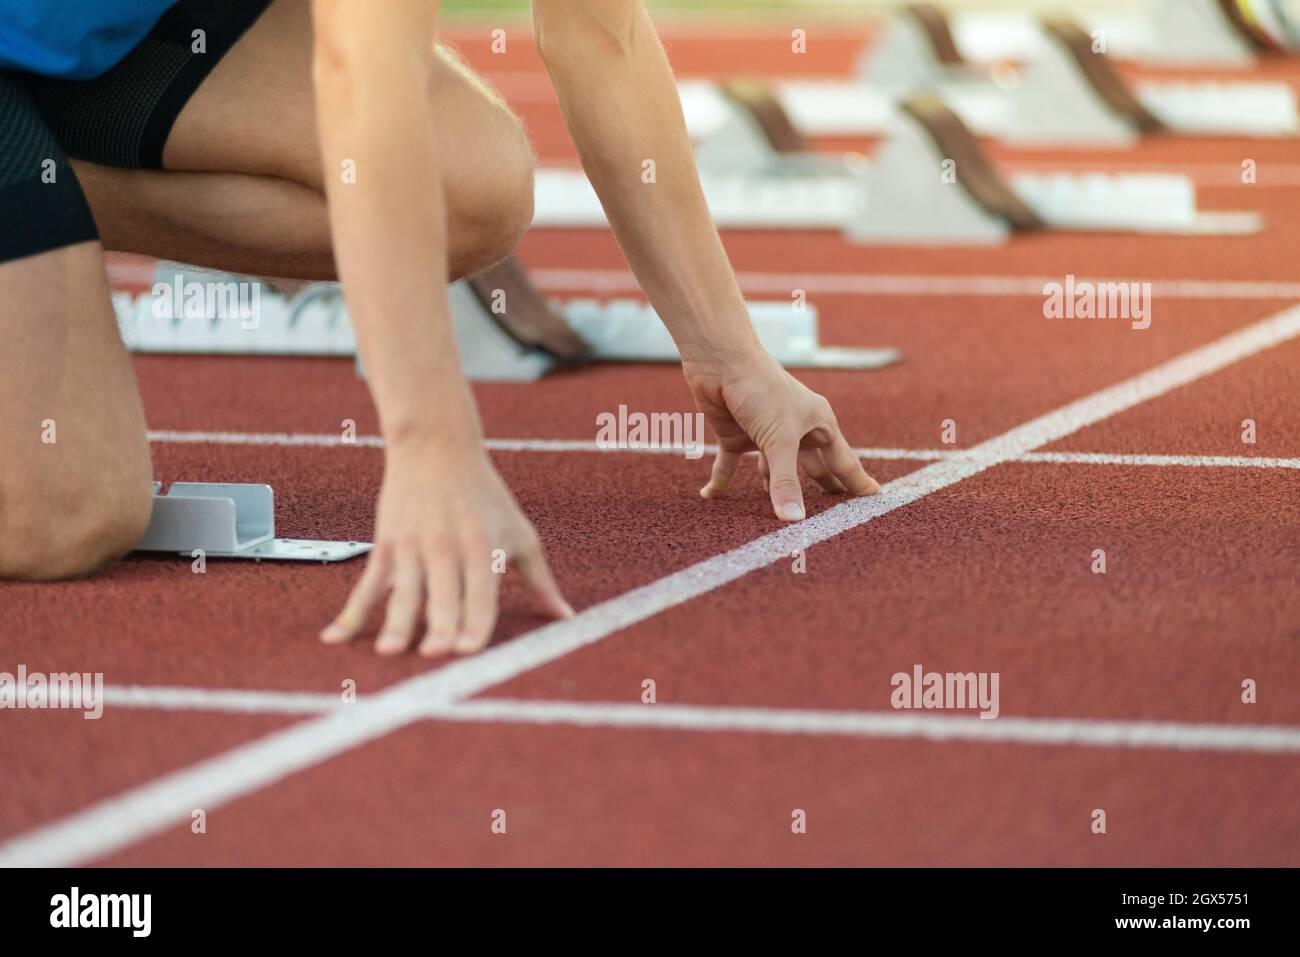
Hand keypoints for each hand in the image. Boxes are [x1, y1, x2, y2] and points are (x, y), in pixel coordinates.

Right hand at [320, 442, 572, 656]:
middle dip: (438, 625)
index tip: (468, 649)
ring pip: (403, 593)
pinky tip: (335, 638)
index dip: (475, 621)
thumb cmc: (487, 497)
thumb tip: (565, 617)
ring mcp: (413, 549)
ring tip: (389, 652)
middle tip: (433, 655)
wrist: (437, 448)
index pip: (481, 593)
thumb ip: (541, 580)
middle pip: (443, 595)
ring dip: (395, 623)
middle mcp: (448, 550)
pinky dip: (351, 613)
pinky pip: (368, 586)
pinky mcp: (387, 547)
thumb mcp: (521, 534)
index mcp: (484, 549)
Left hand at [684, 345, 879, 520]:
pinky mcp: (736, 435)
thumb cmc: (762, 389)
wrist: (722, 360)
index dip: (858, 481)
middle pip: (812, 467)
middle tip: (833, 515)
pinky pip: (729, 464)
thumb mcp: (780, 439)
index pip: (844, 461)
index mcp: (818, 424)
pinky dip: (721, 480)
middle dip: (822, 488)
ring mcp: (764, 433)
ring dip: (773, 489)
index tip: (873, 497)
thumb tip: (794, 520)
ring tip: (782, 515)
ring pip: (773, 470)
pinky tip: (710, 495)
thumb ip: (787, 481)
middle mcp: (794, 430)